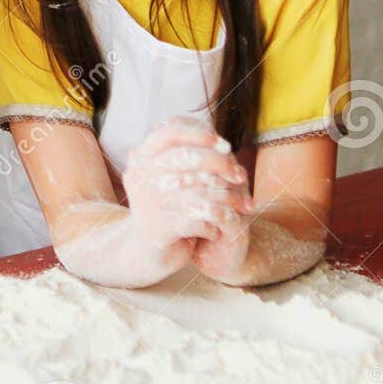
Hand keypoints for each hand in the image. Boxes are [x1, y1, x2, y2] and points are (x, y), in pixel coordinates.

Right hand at [122, 116, 251, 261]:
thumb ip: (191, 156)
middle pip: (185, 156)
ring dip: (227, 197)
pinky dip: (213, 223)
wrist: (146, 252)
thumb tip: (225, 148)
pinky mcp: (157, 227)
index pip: (171, 131)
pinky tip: (218, 229)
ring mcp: (146, 200)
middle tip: (240, 175)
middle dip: (220, 163)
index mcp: (141, 156)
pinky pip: (197, 218)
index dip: (202, 135)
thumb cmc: (168, 207)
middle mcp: (139, 174)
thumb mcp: (173, 176)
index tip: (226, 146)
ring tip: (243, 206)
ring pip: (196, 188)